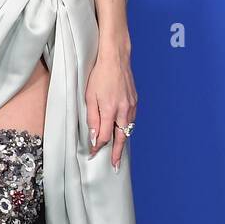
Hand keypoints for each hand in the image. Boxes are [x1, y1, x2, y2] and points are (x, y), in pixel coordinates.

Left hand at [85, 47, 136, 168]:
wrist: (115, 58)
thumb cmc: (99, 75)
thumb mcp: (90, 97)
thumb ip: (92, 118)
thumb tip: (95, 136)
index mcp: (111, 109)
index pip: (105, 136)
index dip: (99, 147)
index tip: (93, 153)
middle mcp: (124, 110)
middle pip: (121, 137)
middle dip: (117, 153)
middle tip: (115, 166)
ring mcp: (131, 105)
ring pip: (127, 129)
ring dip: (122, 141)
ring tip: (117, 152)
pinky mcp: (134, 100)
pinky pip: (130, 119)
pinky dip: (126, 128)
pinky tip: (122, 131)